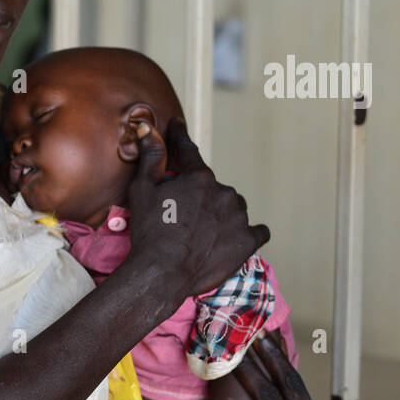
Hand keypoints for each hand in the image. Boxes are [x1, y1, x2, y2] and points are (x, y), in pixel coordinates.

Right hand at [127, 120, 269, 301]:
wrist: (162, 273)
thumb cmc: (149, 232)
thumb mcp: (142, 190)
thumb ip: (150, 157)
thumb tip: (146, 127)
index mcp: (199, 178)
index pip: (188, 151)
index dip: (179, 139)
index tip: (176, 126)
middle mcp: (223, 192)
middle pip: (213, 187)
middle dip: (201, 196)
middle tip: (182, 215)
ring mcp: (238, 217)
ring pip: (233, 207)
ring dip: (222, 213)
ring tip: (203, 232)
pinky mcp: (247, 241)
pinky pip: (257, 231)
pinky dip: (247, 233)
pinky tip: (233, 240)